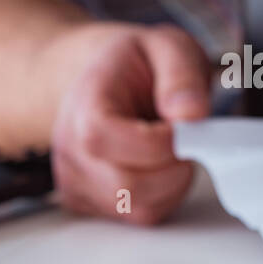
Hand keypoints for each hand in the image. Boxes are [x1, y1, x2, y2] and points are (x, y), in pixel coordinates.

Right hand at [50, 23, 211, 224]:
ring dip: (173, 183)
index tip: (182, 123)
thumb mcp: (166, 46)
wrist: (102, 78)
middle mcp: (71, 152)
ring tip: (170, 147)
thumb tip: (191, 114)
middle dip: (175, 166)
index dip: (161, 140)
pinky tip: (158, 165)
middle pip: (129, 187)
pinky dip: (163, 195)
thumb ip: (182, 76)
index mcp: (83, 109)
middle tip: (185, 137)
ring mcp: (77, 183)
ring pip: (141, 209)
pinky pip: (140, 216)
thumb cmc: (133, 65)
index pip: (109, 141)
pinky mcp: (91, 205)